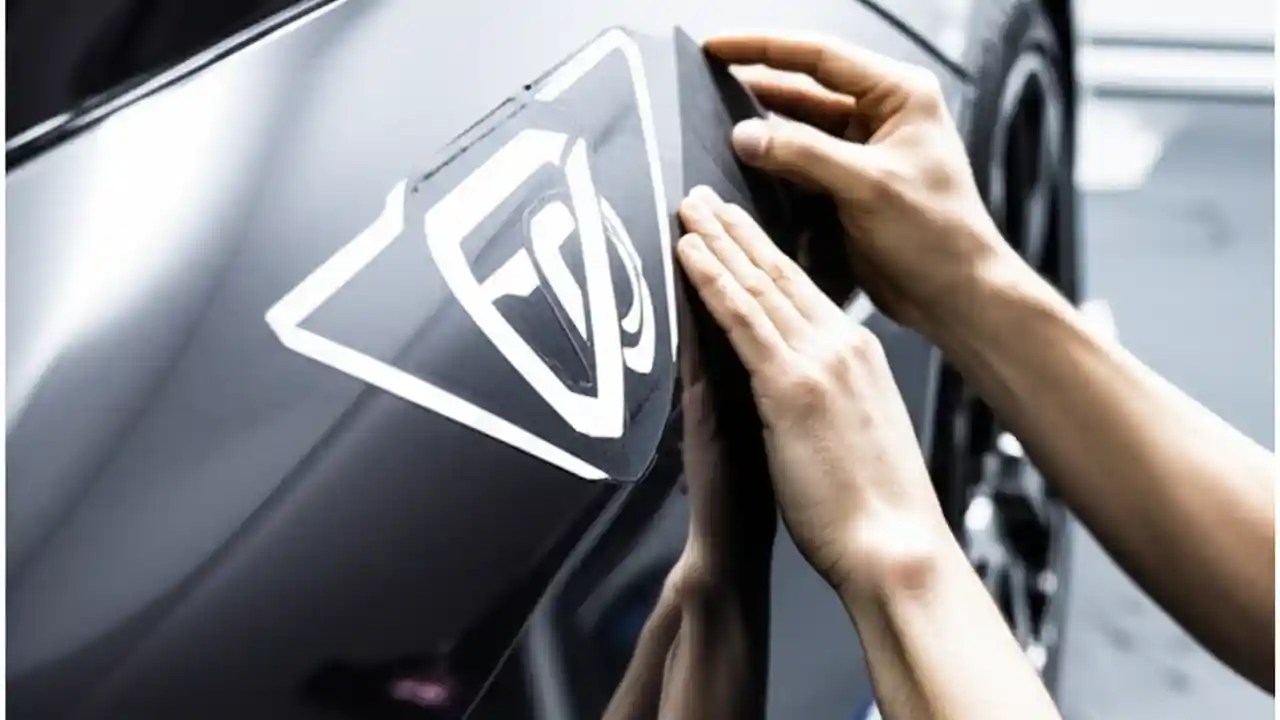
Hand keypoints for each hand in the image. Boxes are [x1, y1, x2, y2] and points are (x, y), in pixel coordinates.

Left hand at [677, 185, 952, 596]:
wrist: (895, 545)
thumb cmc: (877, 505)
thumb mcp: (861, 431)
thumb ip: (836, 396)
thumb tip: (815, 386)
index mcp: (859, 355)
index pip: (805, 289)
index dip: (767, 253)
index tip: (740, 224)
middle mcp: (842, 345)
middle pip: (779, 275)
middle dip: (738, 231)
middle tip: (704, 196)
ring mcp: (818, 361)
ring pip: (758, 286)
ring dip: (718, 242)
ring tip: (688, 207)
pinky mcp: (792, 386)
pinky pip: (743, 319)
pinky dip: (714, 280)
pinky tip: (690, 253)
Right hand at [705, 33, 1021, 335]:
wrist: (956, 295)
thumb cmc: (937, 235)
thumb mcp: (868, 186)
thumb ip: (803, 154)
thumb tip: (744, 135)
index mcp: (900, 95)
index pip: (821, 56)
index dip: (764, 47)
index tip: (718, 46)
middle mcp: (883, 115)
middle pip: (805, 88)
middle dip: (757, 87)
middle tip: (706, 83)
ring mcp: (865, 152)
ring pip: (800, 129)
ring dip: (763, 131)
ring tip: (715, 126)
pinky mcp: (851, 186)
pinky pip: (802, 164)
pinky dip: (774, 165)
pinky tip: (744, 166)